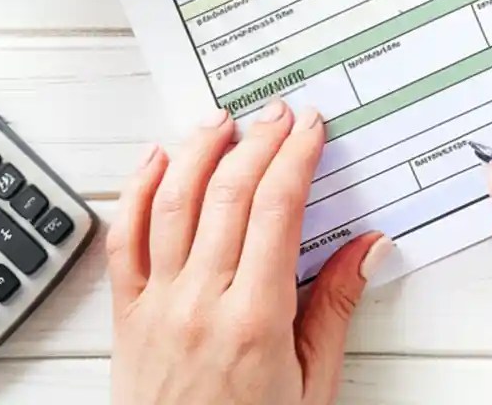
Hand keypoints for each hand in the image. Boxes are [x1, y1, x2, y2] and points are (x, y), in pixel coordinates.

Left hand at [107, 100, 393, 404]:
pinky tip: (157, 162)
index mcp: (254, 319)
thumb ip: (335, 308)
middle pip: (228, 194)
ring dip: (198, 151)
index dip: (296, 157)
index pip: (276, 210)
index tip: (311, 129)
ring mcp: (156, 305)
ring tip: (222, 121)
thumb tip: (367, 249)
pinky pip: (124, 238)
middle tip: (279, 114)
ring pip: (171, 203)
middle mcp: (199, 303)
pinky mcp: (125, 314)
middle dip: (258, 141)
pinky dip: (138, 190)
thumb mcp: (312, 384)